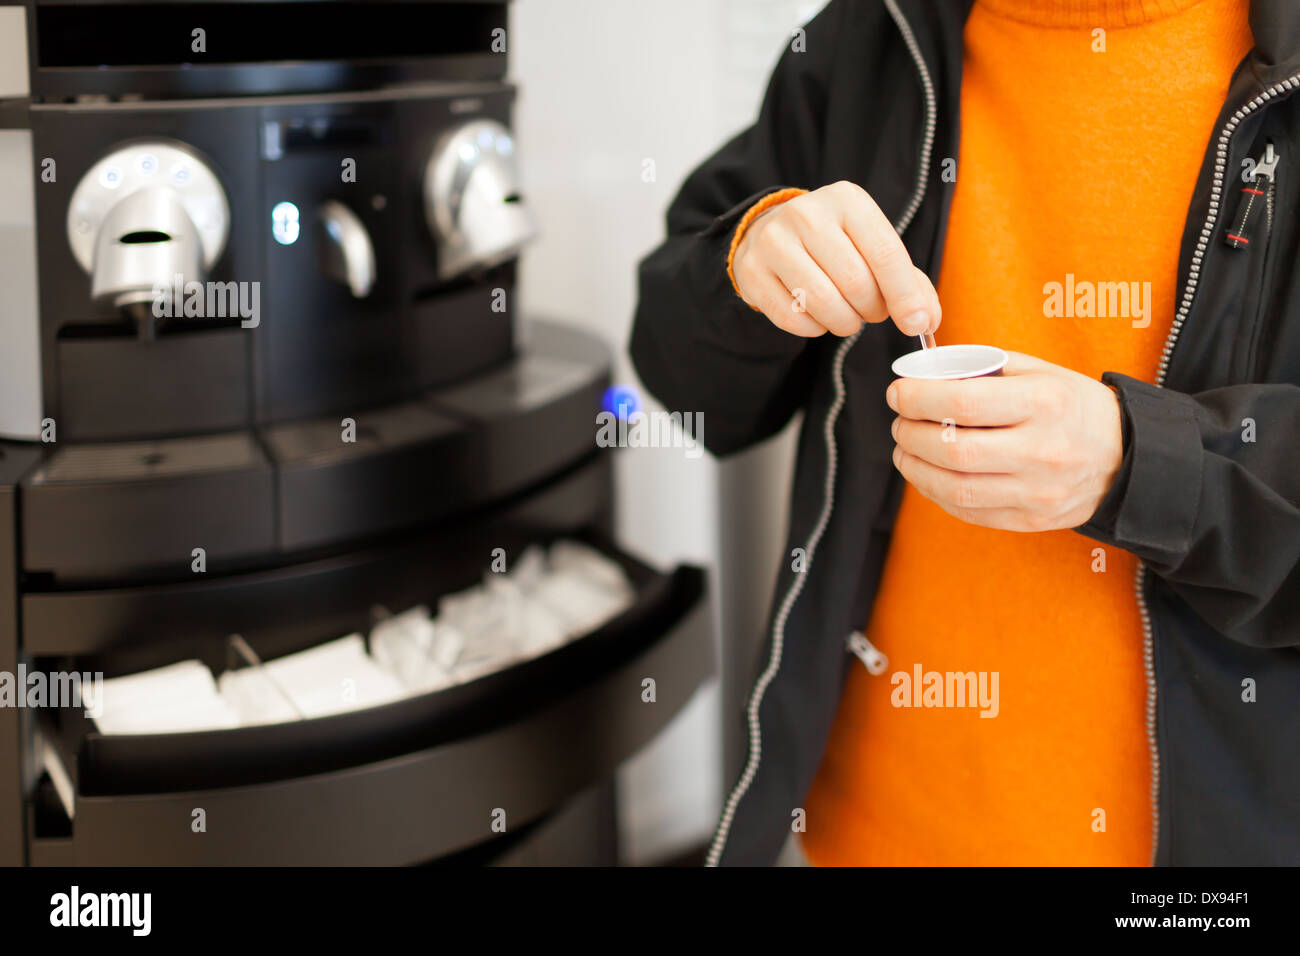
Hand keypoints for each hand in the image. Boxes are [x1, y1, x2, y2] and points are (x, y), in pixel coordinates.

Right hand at [732, 180, 940, 338]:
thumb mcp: (872, 246)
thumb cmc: (834, 244)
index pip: (885, 254)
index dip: (905, 295)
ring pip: (824, 304)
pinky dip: (814, 328)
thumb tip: (925, 320)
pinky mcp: (752, 272)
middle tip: (871, 311)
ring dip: (844, 323)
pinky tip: (816, 314)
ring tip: (847, 315)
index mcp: (846, 200)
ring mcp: (773, 242)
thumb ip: (908, 282)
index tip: (917, 324)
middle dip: (873, 310)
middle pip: (856, 284)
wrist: (771, 234)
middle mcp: (807, 214)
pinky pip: (795, 319)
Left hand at [885, 353, 1123, 531]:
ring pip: (955, 488)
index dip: (918, 399)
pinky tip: (928, 474)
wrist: (1128, 456)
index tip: (898, 393)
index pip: (964, 403)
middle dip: (910, 434)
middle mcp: (1042, 450)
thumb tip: (925, 373)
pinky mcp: (1032, 520)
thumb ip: (984, 369)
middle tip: (900, 422)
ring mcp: (1038, 491)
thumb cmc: (1073, 406)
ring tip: (905, 450)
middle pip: (953, 449)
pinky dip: (936, 492)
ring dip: (915, 468)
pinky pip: (969, 511)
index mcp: (1044, 403)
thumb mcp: (1041, 372)